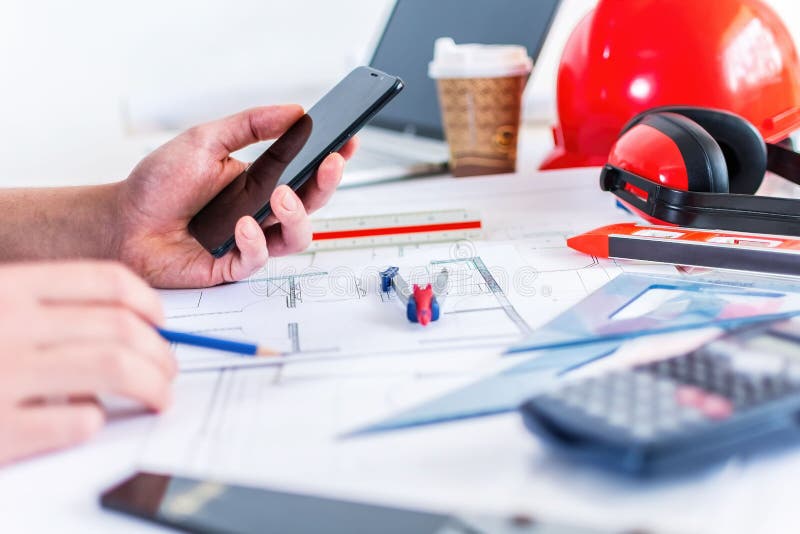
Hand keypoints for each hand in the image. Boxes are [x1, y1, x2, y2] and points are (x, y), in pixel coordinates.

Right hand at [0, 261, 174, 464]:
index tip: (160, 323)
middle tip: (167, 371)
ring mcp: (3, 375)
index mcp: (8, 286)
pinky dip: (97, 420)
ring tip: (157, 399)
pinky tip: (91, 420)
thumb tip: (119, 323)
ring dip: (152, 385)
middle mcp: (9, 324)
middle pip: (123, 328)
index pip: (107, 282)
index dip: (148, 304)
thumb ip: (35, 306)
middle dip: (161, 353)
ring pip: (117, 369)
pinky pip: (77, 420)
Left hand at [114, 105, 357, 288]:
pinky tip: (242, 226)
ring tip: (280, 197)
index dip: (331, 158)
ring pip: (297, 237)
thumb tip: (292, 111)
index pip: (305, 169)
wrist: (121, 223)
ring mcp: (250, 239)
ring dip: (297, 217)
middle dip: (328, 183)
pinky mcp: (233, 265)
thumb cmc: (157, 185)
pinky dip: (255, 242)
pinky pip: (259, 259)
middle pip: (312, 203)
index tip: (348, 140)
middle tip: (329, 164)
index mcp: (259, 180)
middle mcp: (260, 211)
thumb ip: (249, 125)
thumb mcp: (204, 141)